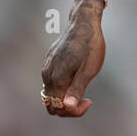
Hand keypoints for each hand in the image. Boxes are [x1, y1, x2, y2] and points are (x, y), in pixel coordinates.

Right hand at [41, 2, 105, 116]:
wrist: (83, 24)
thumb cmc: (89, 46)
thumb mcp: (88, 70)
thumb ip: (77, 90)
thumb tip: (68, 107)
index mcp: (56, 78)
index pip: (57, 108)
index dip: (73, 111)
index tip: (88, 101)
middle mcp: (47, 75)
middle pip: (51, 105)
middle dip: (68, 108)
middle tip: (86, 99)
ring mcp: (47, 68)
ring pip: (51, 94)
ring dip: (65, 98)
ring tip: (83, 88)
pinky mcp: (49, 62)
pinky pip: (51, 83)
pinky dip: (62, 87)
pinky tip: (76, 79)